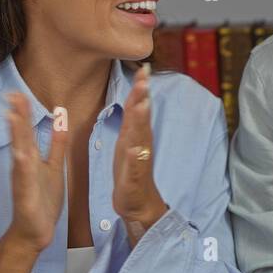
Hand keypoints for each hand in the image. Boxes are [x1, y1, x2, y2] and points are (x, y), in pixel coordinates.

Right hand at [4, 92, 66, 252]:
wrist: (36, 230)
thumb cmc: (43, 198)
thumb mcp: (54, 166)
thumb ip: (56, 143)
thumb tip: (60, 118)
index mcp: (31, 157)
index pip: (26, 129)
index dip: (23, 111)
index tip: (18, 92)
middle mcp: (24, 165)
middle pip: (20, 136)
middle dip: (17, 116)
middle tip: (12, 94)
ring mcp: (23, 179)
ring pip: (19, 153)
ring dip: (17, 135)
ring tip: (13, 116)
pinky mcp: (25, 195)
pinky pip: (24, 178)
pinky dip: (23, 165)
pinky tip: (22, 153)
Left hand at [112, 64, 167, 235]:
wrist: (137, 203)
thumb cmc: (130, 171)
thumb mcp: (128, 142)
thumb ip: (132, 120)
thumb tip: (137, 97)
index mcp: (135, 135)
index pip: (138, 108)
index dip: (140, 89)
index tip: (143, 69)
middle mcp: (140, 144)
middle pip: (141, 118)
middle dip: (142, 99)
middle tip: (144, 79)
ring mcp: (139, 161)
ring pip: (140, 139)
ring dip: (141, 123)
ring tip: (142, 106)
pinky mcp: (135, 178)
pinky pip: (135, 167)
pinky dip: (135, 159)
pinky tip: (135, 151)